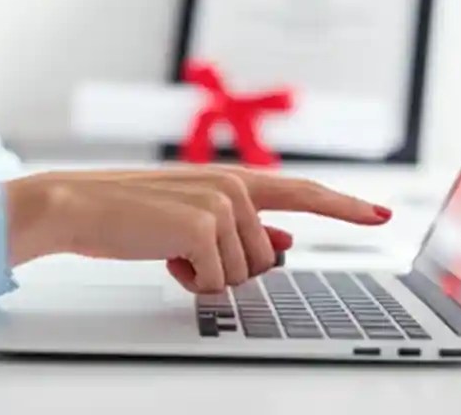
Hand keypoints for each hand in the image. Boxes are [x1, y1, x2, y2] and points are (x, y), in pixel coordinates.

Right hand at [4, 167, 391, 292]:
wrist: (78, 204)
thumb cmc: (128, 214)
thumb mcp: (191, 219)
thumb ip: (242, 230)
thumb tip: (284, 249)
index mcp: (234, 179)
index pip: (303, 192)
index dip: (345, 206)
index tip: (381, 213)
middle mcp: (236, 185)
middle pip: (266, 259)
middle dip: (230, 269)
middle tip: (184, 252)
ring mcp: (223, 203)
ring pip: (244, 273)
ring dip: (205, 274)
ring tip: (167, 247)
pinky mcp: (205, 225)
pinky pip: (217, 281)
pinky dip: (189, 280)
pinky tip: (162, 255)